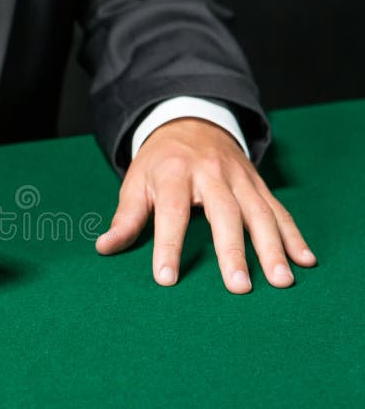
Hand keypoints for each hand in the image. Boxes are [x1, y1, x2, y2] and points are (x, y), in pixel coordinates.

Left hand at [96, 118, 315, 293]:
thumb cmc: (159, 162)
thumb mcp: (135, 183)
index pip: (171, 213)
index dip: (167, 246)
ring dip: (273, 248)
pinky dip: (293, 235)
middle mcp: (211, 175)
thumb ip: (126, 218)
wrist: (191, 121)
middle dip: (232, 251)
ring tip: (281, 280)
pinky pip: (279, 209)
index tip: (166, 278)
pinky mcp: (258, 184)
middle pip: (224, 214)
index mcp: (174, 174)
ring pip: (259, 213)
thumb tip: (104, 248)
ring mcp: (239, 178)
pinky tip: (304, 259)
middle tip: (239, 286)